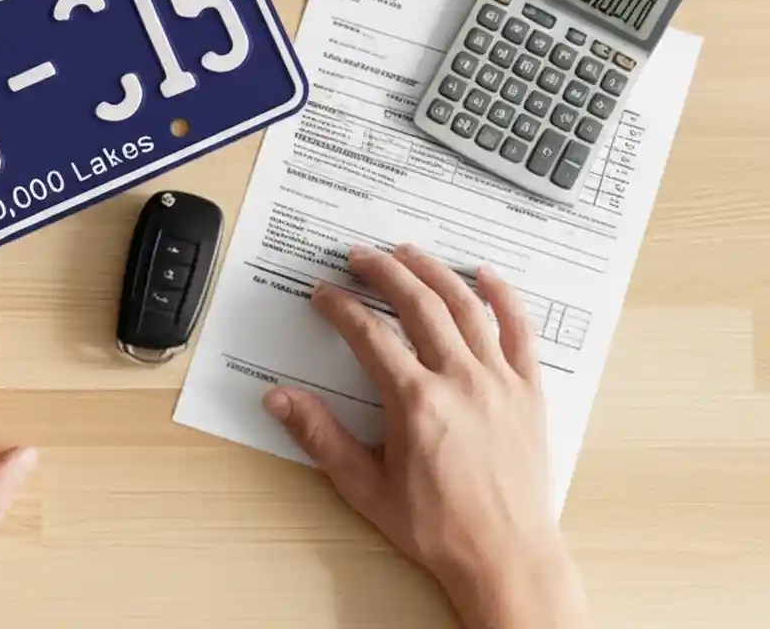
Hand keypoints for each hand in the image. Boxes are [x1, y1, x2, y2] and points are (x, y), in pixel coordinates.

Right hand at [263, 244, 589, 628]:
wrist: (505, 555)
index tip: (324, 295)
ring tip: (408, 252)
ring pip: (466, 307)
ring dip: (434, 272)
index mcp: (416, 402)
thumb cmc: (437, 527)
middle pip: (418, 304)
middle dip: (384, 272)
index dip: (341, 307)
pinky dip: (504, 296)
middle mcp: (460, 380)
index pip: (370, 334)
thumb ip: (320, 436)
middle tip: (360, 256)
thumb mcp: (365, 486)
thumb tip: (278, 399)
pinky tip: (486, 275)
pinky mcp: (529, 390)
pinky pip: (520, 330)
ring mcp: (500, 381)